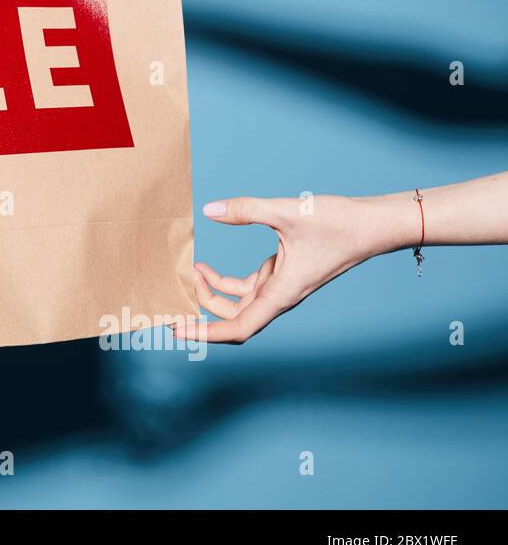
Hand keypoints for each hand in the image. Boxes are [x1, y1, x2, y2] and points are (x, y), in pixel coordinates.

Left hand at [176, 194, 409, 343]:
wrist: (374, 224)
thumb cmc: (340, 223)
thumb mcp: (288, 211)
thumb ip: (247, 210)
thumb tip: (210, 210)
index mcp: (281, 293)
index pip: (238, 327)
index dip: (206, 334)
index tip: (179, 330)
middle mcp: (280, 295)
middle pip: (233, 319)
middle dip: (201, 318)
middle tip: (169, 310)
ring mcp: (282, 286)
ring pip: (239, 304)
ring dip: (211, 296)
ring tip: (188, 276)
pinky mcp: (284, 273)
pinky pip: (247, 287)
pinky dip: (224, 282)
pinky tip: (207, 267)